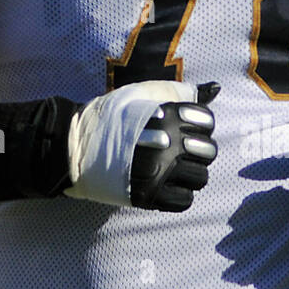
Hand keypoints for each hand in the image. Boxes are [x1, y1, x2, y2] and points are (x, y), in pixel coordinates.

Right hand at [66, 80, 218, 210]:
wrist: (74, 146)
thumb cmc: (108, 117)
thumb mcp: (139, 93)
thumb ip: (176, 91)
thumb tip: (213, 88)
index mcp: (165, 115)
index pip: (206, 120)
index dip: (200, 124)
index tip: (185, 127)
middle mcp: (167, 143)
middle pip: (208, 151)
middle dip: (198, 150)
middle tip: (180, 150)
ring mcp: (159, 171)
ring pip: (200, 177)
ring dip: (191, 173)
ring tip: (174, 169)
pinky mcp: (150, 195)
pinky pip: (184, 200)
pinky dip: (180, 194)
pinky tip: (167, 185)